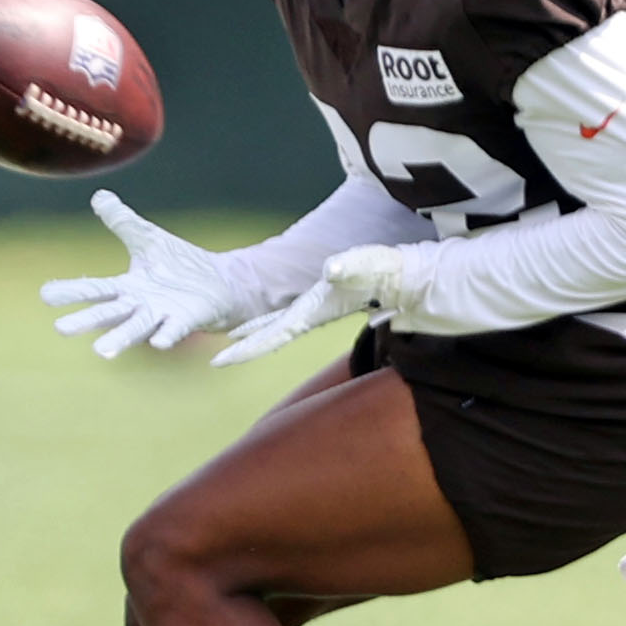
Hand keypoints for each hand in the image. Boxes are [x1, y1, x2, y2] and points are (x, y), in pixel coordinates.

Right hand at [41, 190, 251, 359]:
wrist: (220, 285)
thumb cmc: (180, 266)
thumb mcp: (148, 238)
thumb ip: (122, 221)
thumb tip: (99, 196)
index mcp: (128, 287)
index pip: (95, 289)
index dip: (72, 291)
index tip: (45, 295)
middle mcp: (141, 305)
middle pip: (109, 313)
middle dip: (86, 320)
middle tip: (60, 329)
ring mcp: (163, 315)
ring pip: (137, 328)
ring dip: (119, 339)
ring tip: (100, 352)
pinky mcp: (187, 320)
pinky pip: (174, 330)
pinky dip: (166, 335)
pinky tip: (158, 342)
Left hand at [210, 245, 404, 367]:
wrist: (408, 280)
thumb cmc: (388, 271)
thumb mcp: (368, 263)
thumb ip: (350, 266)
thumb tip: (331, 268)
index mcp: (314, 311)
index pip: (275, 335)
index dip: (248, 348)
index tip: (222, 360)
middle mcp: (312, 315)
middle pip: (270, 337)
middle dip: (244, 349)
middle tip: (217, 361)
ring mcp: (316, 310)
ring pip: (277, 327)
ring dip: (254, 335)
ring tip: (230, 340)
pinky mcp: (321, 303)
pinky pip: (287, 317)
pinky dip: (268, 321)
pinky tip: (259, 321)